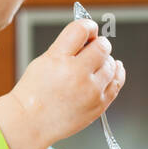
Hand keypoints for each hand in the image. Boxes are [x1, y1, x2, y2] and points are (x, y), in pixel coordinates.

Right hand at [0, 19, 124, 148]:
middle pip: (102, 46)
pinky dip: (117, 73)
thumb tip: (89, 38)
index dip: (87, 26)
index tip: (88, 29)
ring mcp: (90, 90)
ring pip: (111, 64)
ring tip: (94, 65)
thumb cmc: (33, 93)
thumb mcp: (41, 62)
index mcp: (57, 59)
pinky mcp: (99, 103)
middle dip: (98, 45)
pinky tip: (113, 69)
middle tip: (92, 49)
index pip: (81, 29)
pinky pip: (117, 82)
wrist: (29, 122)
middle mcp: (76, 73)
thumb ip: (65, 49)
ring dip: (105, 61)